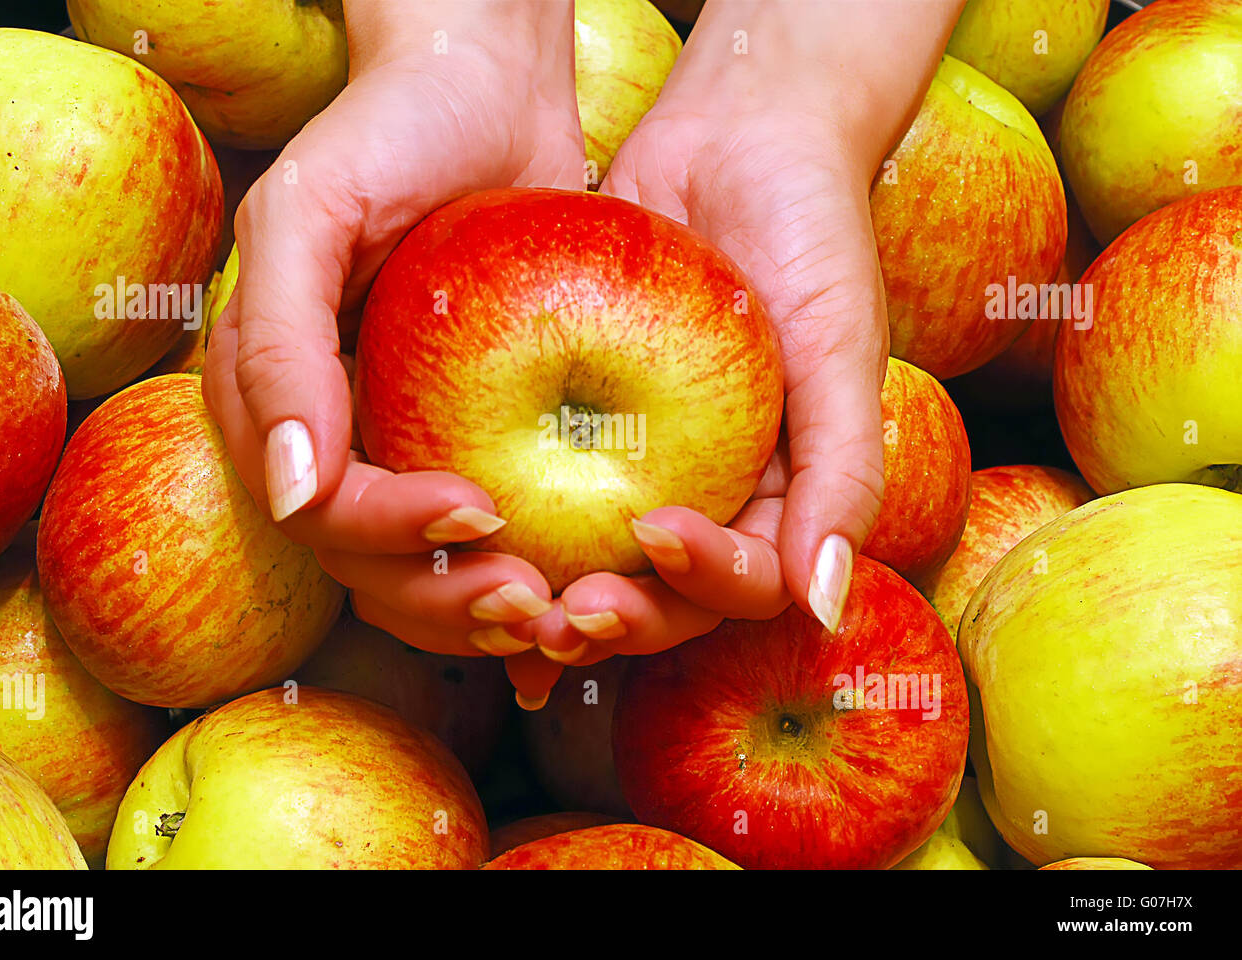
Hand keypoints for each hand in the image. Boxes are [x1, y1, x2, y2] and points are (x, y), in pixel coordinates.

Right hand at [203, 2, 587, 662]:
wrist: (485, 85)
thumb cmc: (390, 130)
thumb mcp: (308, 213)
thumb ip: (275, 347)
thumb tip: (289, 493)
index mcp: (273, 400)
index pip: (319, 514)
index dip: (390, 537)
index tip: (481, 516)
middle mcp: (333, 436)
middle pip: (371, 568)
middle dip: (446, 602)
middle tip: (533, 601)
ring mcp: (404, 443)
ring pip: (429, 572)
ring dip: (483, 610)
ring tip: (559, 611)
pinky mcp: (475, 437)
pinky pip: (494, 529)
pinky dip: (529, 567)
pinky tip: (580, 580)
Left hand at [505, 0, 961, 705]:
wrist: (740, 136)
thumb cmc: (810, 236)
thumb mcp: (841, 349)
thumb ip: (844, 475)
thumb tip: (824, 608)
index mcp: (779, 502)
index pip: (741, 584)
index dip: (699, 585)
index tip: (655, 534)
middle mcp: (709, 496)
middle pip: (659, 597)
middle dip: (613, 617)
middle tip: (559, 612)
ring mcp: (638, 464)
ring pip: (589, 559)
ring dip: (547, 590)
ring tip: (500, 593)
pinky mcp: (572, 421)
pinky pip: (534, 481)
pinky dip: (502, 519)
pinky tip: (453, 533)